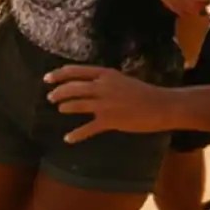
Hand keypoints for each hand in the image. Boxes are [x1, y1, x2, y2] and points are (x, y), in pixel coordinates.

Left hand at [44, 65, 175, 142]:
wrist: (163, 105)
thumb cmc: (143, 92)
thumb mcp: (120, 79)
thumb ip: (103, 80)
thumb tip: (86, 82)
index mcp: (105, 74)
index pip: (75, 71)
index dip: (58, 74)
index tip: (47, 78)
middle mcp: (102, 87)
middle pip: (72, 87)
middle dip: (58, 92)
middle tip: (50, 97)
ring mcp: (105, 104)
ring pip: (77, 104)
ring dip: (65, 107)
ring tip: (60, 109)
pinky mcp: (110, 121)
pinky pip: (88, 128)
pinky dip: (76, 134)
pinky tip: (67, 138)